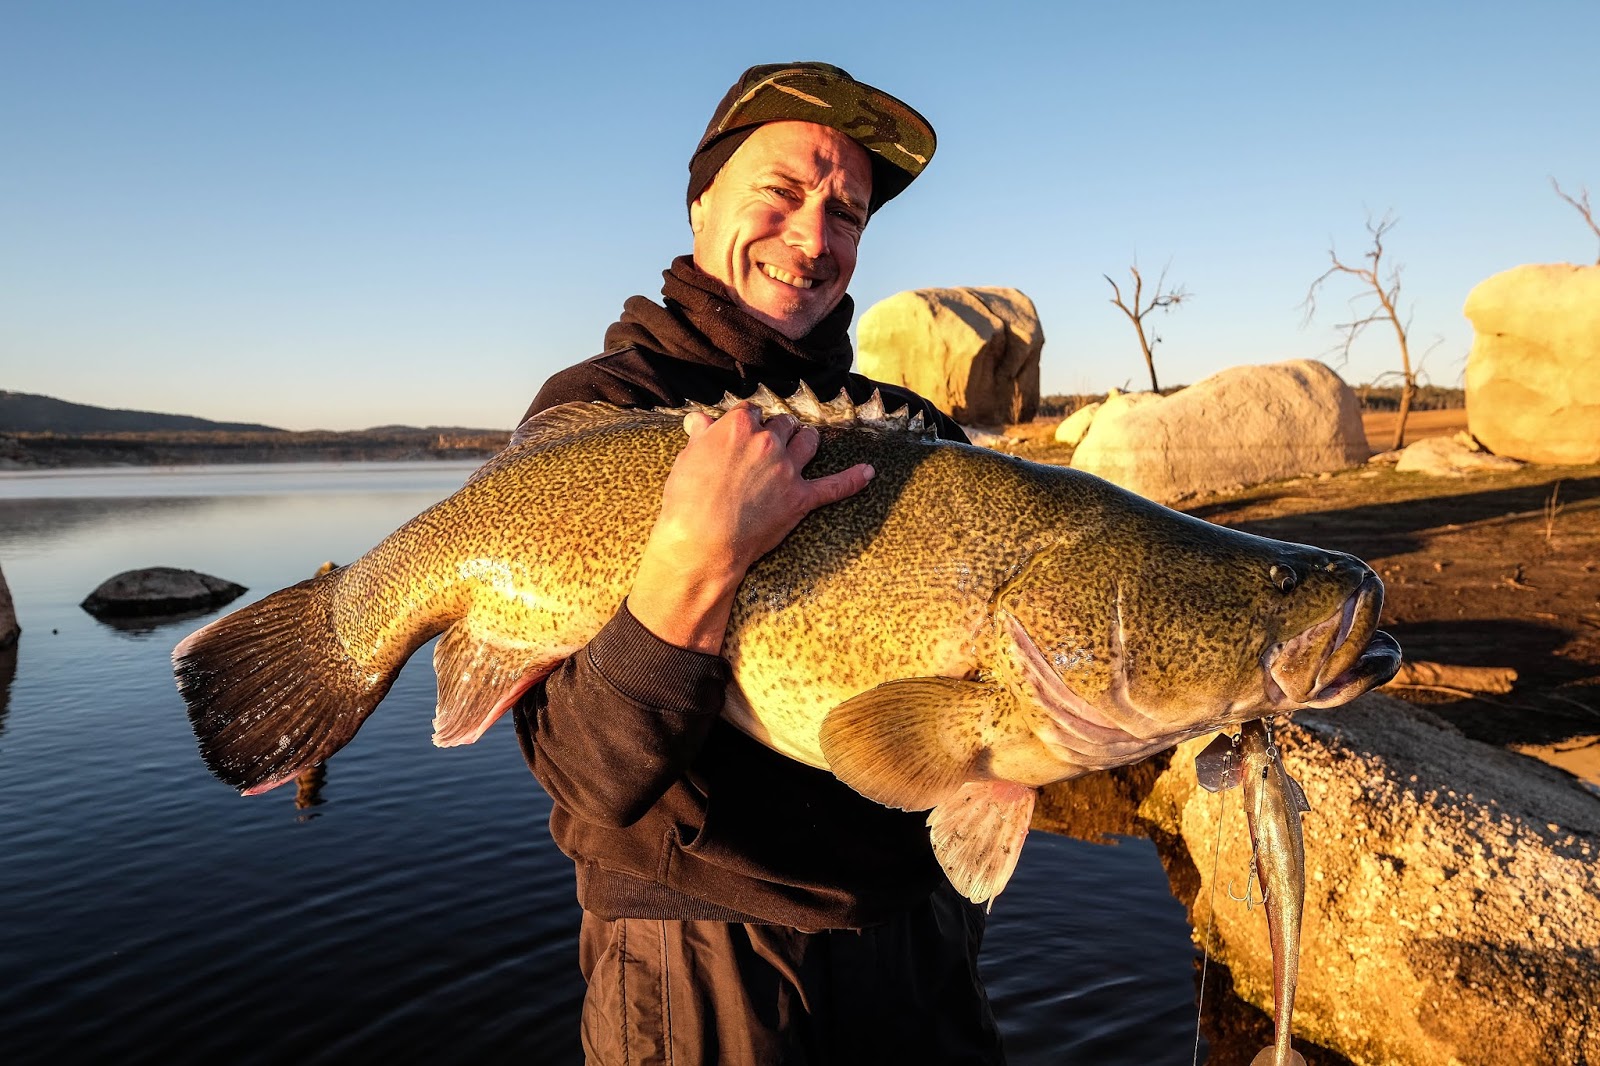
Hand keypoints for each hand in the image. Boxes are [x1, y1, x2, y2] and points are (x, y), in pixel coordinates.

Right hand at [628, 404, 874, 652]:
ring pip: (809, 441)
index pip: (751, 412)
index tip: (744, 434)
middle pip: (783, 423)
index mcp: (738, 427)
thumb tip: (699, 419)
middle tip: (768, 447)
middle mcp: (767, 441)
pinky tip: (869, 472)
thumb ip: (701, 435)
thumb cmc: (686, 502)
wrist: (702, 542)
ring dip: (807, 442)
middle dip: (778, 431)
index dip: (748, 424)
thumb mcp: (686, 459)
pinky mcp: (800, 498)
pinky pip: (834, 486)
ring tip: (803, 446)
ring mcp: (787, 469)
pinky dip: (854, 479)